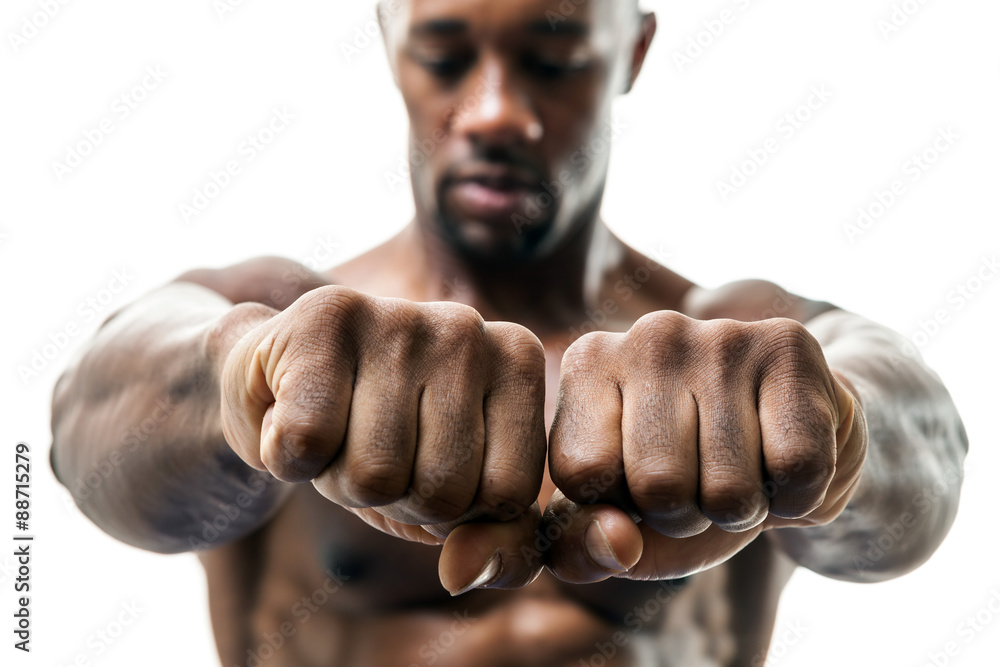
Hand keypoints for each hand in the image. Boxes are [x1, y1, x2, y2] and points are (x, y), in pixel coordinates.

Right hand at [219, 285, 547, 592]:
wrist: (273, 384)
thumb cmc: (379, 442)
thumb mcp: (454, 500)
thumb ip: (500, 546)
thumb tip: (462, 575)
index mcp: (518, 361)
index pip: (507, 496)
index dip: (452, 510)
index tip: (427, 465)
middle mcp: (469, 327)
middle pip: (442, 491)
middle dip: (394, 497)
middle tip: (369, 448)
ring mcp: (400, 315)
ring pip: (375, 474)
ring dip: (339, 480)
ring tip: (336, 431)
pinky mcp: (326, 314)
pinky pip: (309, 444)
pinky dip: (289, 456)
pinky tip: (292, 413)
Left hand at [543, 311, 866, 582]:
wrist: (786, 435)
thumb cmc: (687, 478)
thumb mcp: (621, 521)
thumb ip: (584, 548)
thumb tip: (616, 545)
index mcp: (588, 364)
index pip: (584, 474)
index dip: (622, 508)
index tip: (639, 484)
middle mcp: (649, 335)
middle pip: (658, 486)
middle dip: (686, 516)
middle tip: (701, 482)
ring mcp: (721, 335)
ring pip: (730, 490)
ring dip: (744, 510)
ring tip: (743, 469)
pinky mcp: (788, 346)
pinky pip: (796, 471)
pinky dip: (796, 495)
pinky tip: (782, 457)